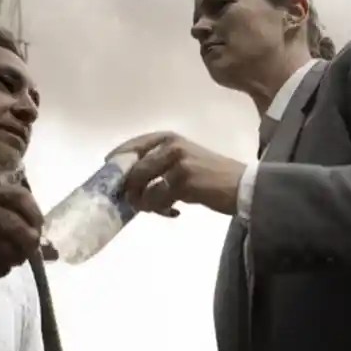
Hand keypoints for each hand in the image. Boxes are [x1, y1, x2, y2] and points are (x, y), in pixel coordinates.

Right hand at [0, 184, 43, 277]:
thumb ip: (12, 221)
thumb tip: (48, 246)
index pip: (21, 198)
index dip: (35, 217)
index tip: (37, 231)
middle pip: (17, 229)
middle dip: (27, 246)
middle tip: (24, 254)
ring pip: (6, 250)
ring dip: (13, 260)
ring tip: (8, 261)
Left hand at [107, 132, 245, 216]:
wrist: (241, 186)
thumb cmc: (213, 176)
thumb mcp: (186, 161)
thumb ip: (160, 165)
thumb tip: (132, 183)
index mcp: (170, 138)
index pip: (133, 146)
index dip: (118, 160)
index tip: (109, 173)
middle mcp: (171, 146)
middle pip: (134, 169)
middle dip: (129, 190)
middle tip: (135, 204)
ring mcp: (177, 162)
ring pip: (143, 186)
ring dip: (145, 203)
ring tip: (159, 209)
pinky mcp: (183, 180)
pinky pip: (158, 199)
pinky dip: (161, 209)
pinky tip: (174, 212)